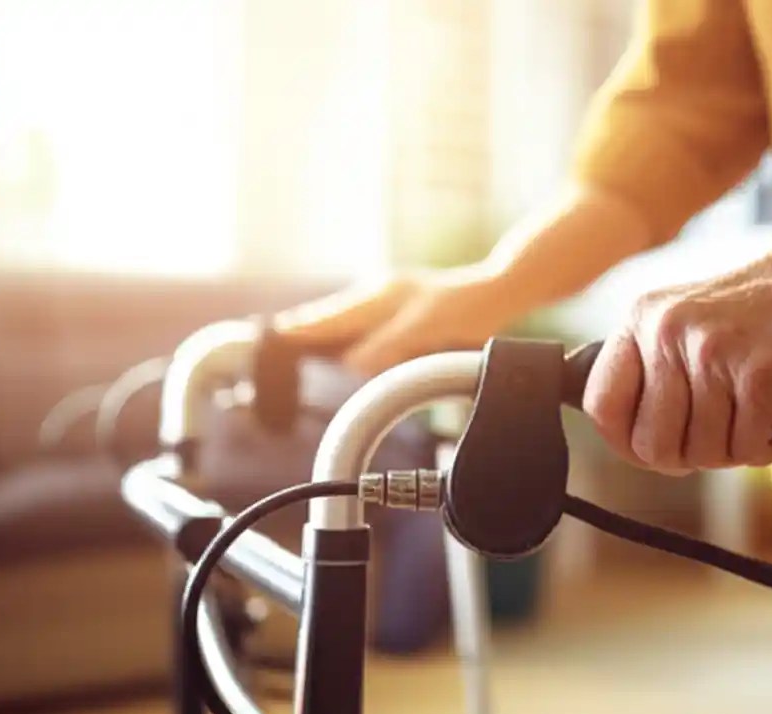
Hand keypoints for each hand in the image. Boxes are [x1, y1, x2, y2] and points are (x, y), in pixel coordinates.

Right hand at [274, 266, 522, 375]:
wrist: (501, 289)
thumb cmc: (466, 308)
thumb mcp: (426, 330)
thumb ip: (388, 346)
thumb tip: (352, 365)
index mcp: (377, 298)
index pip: (328, 319)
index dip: (299, 331)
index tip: (271, 338)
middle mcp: (377, 297)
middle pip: (331, 318)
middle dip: (304, 330)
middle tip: (272, 340)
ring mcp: (389, 303)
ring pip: (347, 322)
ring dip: (325, 332)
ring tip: (296, 340)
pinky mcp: (402, 313)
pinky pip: (365, 326)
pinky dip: (347, 335)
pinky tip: (343, 343)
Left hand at [581, 242, 771, 474]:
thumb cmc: (757, 314)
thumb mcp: (683, 319)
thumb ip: (650, 369)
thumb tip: (627, 438)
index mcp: (641, 320)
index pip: (601, 405)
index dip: (623, 442)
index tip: (647, 449)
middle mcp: (668, 335)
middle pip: (651, 445)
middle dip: (684, 458)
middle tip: (711, 442)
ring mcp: (712, 356)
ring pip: (701, 453)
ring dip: (728, 452)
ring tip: (747, 423)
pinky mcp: (757, 380)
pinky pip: (742, 450)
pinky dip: (759, 450)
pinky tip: (769, 427)